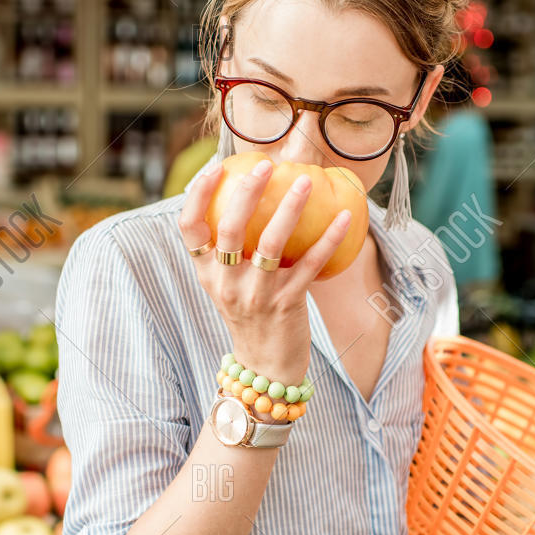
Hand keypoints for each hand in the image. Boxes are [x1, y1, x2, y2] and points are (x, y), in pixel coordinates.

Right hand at [177, 158, 352, 383]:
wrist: (265, 368)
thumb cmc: (250, 316)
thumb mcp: (228, 286)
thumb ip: (229, 252)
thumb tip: (246, 197)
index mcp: (207, 274)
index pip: (189, 228)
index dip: (198, 195)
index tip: (215, 168)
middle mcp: (226, 283)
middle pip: (230, 228)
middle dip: (247, 191)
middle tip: (267, 165)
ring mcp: (255, 296)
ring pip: (271, 243)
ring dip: (290, 208)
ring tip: (306, 182)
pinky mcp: (287, 305)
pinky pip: (310, 265)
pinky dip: (329, 239)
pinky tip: (345, 217)